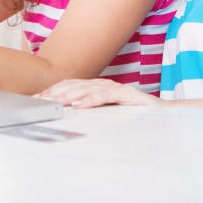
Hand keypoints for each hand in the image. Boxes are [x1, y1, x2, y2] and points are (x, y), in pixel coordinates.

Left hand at [36, 78, 160, 108]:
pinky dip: (92, 99)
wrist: (165, 115)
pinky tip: (80, 104)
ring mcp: (116, 89)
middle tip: (40, 100)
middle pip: (75, 85)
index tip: (36, 100)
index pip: (70, 87)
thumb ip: (90, 111)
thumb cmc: (135, 117)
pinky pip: (107, 95)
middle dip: (55, 92)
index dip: (52, 91)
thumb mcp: (107, 115)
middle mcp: (105, 85)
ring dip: (69, 94)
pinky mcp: (128, 95)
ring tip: (55, 101)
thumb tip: (66, 116)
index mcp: (97, 89)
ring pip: (88, 88)